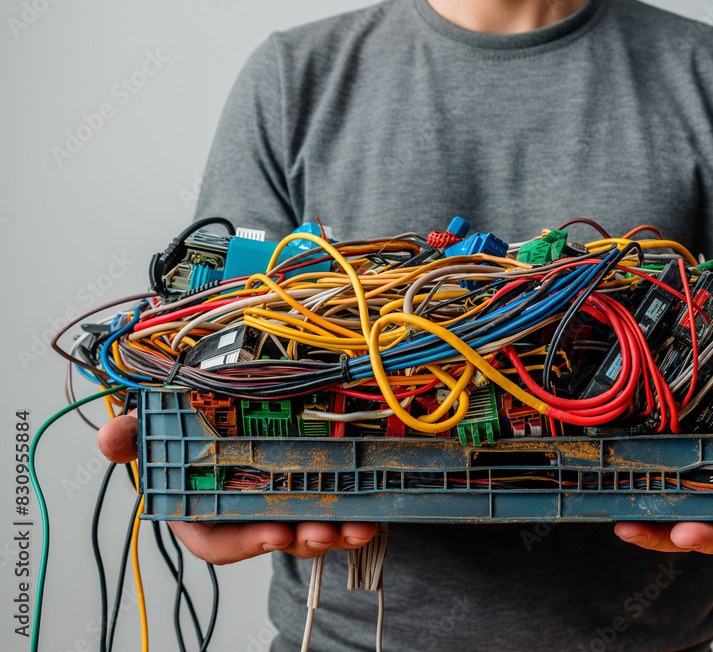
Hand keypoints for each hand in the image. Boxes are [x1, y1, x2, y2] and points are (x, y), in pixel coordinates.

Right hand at [98, 413, 376, 564]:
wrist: (236, 400)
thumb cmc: (195, 420)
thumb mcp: (162, 425)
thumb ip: (135, 435)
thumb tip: (107, 439)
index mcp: (202, 506)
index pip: (214, 540)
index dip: (243, 544)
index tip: (273, 535)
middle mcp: (242, 513)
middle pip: (269, 539)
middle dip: (299, 541)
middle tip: (323, 533)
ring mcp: (279, 506)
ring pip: (306, 530)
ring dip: (332, 532)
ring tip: (356, 527)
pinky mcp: (310, 493)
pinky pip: (331, 511)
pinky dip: (352, 514)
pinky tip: (372, 515)